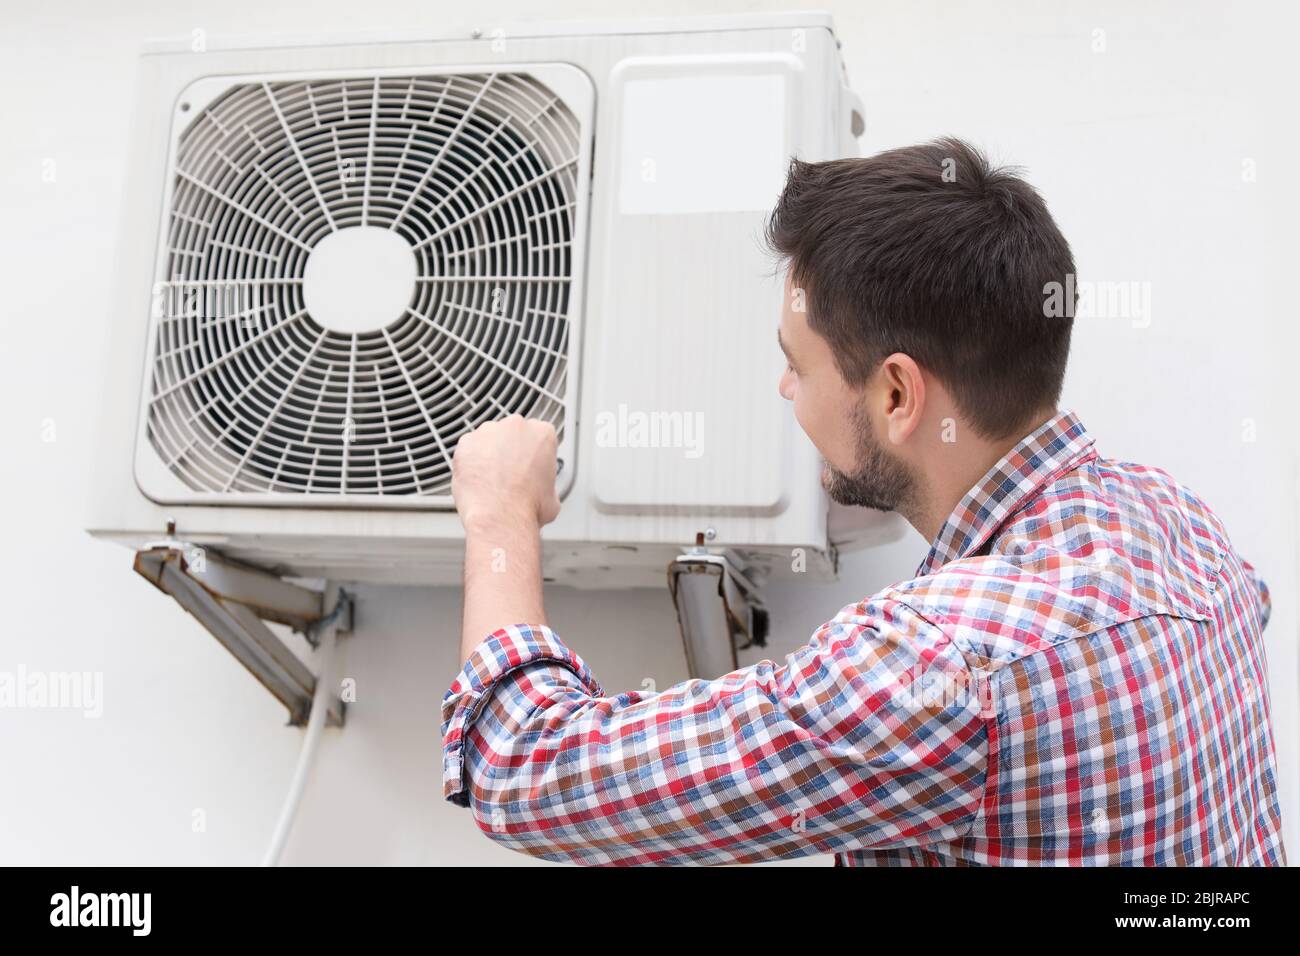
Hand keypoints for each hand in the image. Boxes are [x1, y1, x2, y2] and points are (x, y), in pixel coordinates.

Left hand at [451, 415, 561, 531]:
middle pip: (511, 433)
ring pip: (488, 440)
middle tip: (509, 475)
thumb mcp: (553, 496)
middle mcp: (516, 426)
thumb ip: (546, 483)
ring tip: (491, 480)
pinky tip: (477, 480)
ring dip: (489, 455)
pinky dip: (470, 462)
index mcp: (542, 433)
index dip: (532, 454)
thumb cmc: (527, 508)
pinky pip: (468, 449)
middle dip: (509, 451)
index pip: (538, 435)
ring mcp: (488, 432)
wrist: (501, 517)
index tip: (528, 466)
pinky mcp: (466, 442)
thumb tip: (542, 491)